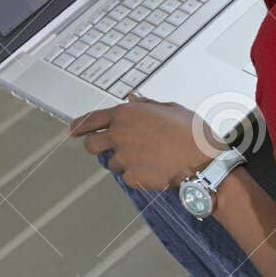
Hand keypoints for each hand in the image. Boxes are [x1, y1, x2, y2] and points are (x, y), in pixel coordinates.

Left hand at [67, 95, 221, 190]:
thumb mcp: (170, 108)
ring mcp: (125, 158)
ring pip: (112, 163)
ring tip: (149, 157)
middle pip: (91, 146)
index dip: (79, 126)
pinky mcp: (132, 177)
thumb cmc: (191, 133)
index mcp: (127, 114)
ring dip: (125, 161)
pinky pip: (128, 177)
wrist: (203, 161)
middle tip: (110, 149)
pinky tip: (156, 169)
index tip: (72, 131)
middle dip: (97, 147)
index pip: (91, 119)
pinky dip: (138, 175)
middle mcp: (120, 135)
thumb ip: (146, 104)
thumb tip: (134, 99)